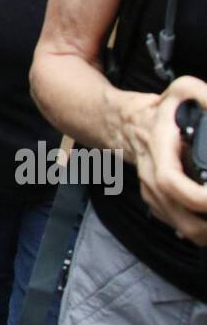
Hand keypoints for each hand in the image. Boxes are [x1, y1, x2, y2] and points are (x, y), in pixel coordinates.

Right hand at [125, 76, 206, 245]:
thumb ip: (203, 95)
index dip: (198, 197)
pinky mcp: (156, 202)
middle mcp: (152, 177)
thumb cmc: (158, 110)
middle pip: (179, 217)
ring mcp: (152, 193)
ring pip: (179, 227)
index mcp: (158, 151)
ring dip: (204, 233)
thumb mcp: (182, 91)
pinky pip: (177, 224)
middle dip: (206, 229)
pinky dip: (197, 229)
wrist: (125, 124)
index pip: (172, 183)